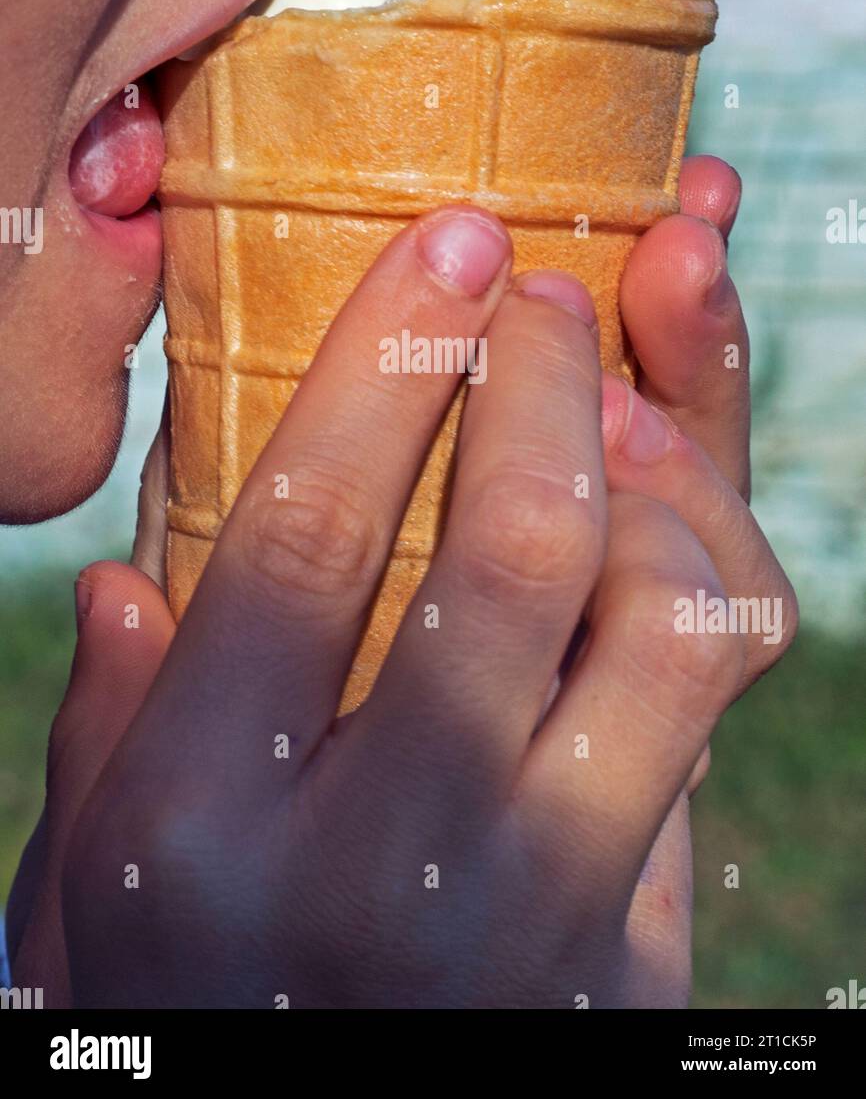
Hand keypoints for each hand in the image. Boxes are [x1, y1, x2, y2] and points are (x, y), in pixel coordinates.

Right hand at [8, 165, 795, 1007]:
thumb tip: (123, 586)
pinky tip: (672, 522)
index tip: (452, 237)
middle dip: (553, 379)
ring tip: (623, 411)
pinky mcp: (634, 955)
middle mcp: (383, 860)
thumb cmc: (176, 1023)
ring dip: (673, 481)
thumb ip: (105, 741)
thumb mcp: (90, 894)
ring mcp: (535, 914)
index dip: (391, 363)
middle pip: (521, 555)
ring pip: (679, 632)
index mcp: (202, 823)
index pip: (305, 534)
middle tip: (548, 284)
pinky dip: (710, 589)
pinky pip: (716, 729)